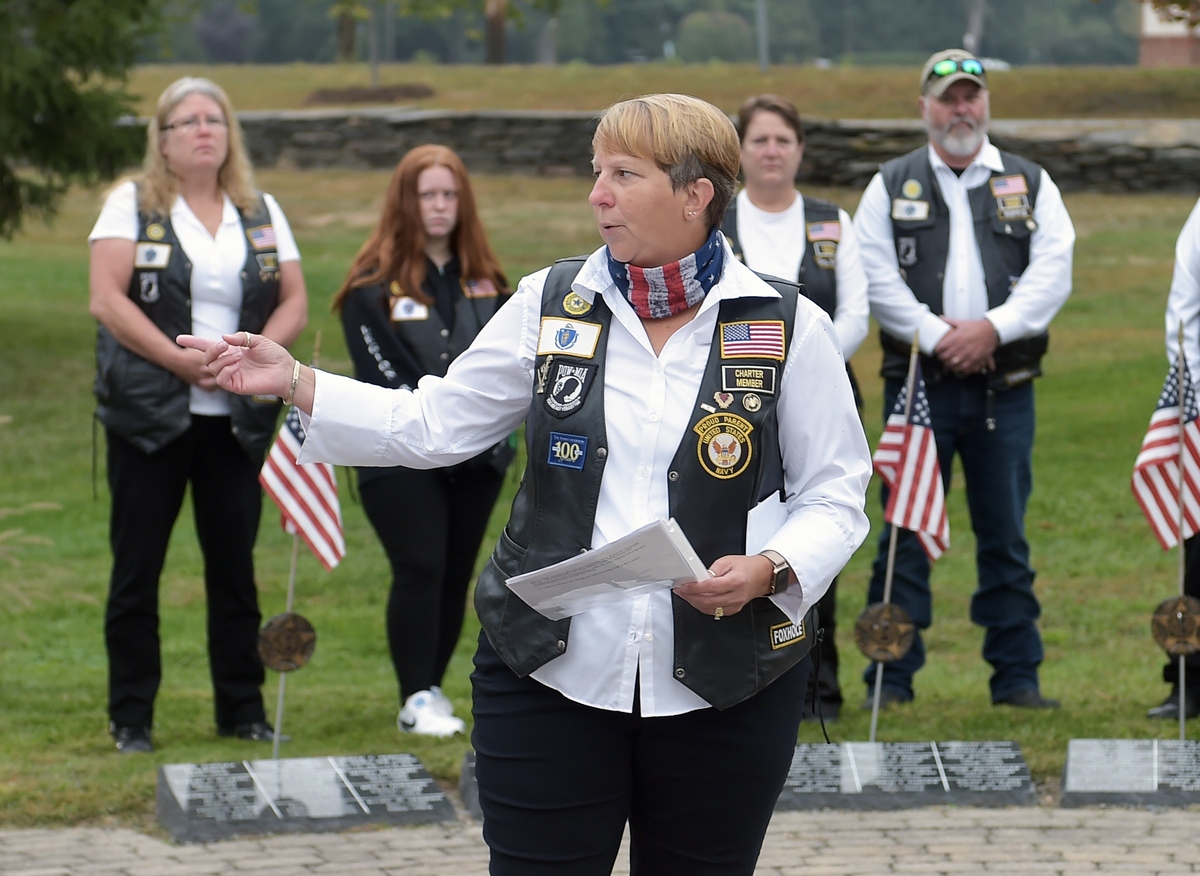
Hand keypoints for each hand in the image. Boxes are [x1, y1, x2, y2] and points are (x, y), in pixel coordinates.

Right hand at [177, 332, 292, 398]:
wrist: (285, 370)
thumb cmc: (273, 354)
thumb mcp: (257, 340)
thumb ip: (240, 337)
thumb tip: (223, 338)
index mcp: (231, 351)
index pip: (207, 347)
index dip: (193, 342)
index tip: (179, 338)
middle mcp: (228, 363)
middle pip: (207, 358)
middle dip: (211, 350)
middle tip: (222, 345)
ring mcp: (231, 375)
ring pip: (213, 368)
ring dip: (222, 360)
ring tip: (238, 356)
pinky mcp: (236, 386)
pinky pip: (221, 380)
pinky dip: (226, 370)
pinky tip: (236, 366)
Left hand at [673, 554, 773, 617]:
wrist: (762, 576)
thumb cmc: (747, 567)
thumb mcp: (727, 561)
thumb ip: (711, 570)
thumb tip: (697, 578)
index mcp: (736, 581)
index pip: (711, 587)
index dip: (695, 588)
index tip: (684, 586)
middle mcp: (736, 596)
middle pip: (708, 601)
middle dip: (690, 596)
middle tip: (681, 590)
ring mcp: (735, 605)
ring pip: (709, 609)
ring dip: (694, 602)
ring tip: (685, 594)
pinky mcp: (732, 610)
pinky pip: (713, 611)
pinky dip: (702, 606)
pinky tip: (696, 600)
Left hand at [934, 318, 997, 375]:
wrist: (992, 331)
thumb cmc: (977, 326)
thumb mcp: (962, 322)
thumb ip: (950, 321)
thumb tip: (940, 317)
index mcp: (957, 337)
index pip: (941, 347)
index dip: (938, 350)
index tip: (938, 351)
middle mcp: (962, 346)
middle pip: (946, 357)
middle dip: (942, 358)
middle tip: (941, 357)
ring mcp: (968, 354)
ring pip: (953, 364)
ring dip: (949, 364)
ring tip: (948, 363)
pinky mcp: (975, 359)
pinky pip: (964, 368)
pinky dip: (959, 369)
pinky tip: (957, 366)